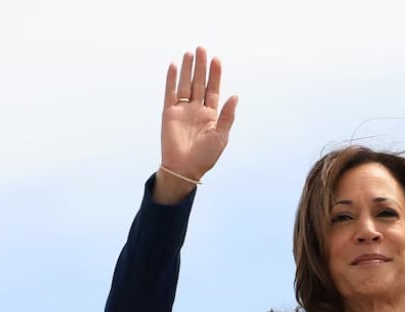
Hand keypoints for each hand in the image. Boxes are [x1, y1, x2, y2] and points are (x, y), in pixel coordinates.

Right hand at [154, 46, 238, 203]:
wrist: (185, 168)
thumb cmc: (205, 156)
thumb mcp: (221, 136)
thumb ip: (227, 116)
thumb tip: (235, 96)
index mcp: (211, 115)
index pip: (213, 90)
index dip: (215, 75)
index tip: (217, 60)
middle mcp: (197, 110)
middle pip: (199, 83)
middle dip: (201, 66)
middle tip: (202, 49)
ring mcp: (183, 110)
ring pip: (185, 84)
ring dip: (187, 69)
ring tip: (190, 53)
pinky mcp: (169, 113)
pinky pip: (170, 92)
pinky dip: (171, 79)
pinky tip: (174, 66)